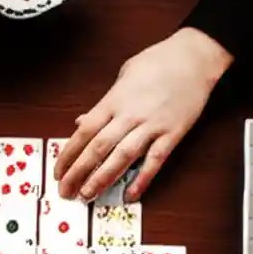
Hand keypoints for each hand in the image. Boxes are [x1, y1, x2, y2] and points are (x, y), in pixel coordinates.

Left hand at [55, 29, 231, 202]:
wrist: (194, 57)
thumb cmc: (158, 62)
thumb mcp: (123, 77)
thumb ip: (103, 104)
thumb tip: (83, 122)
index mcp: (114, 100)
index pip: (84, 132)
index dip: (68, 155)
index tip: (58, 172)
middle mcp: (129, 115)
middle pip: (98, 148)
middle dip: (78, 173)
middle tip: (66, 192)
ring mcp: (151, 125)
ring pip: (122, 157)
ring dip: (102, 179)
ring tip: (88, 195)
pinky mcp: (172, 134)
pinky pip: (154, 161)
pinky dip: (142, 179)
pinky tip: (130, 195)